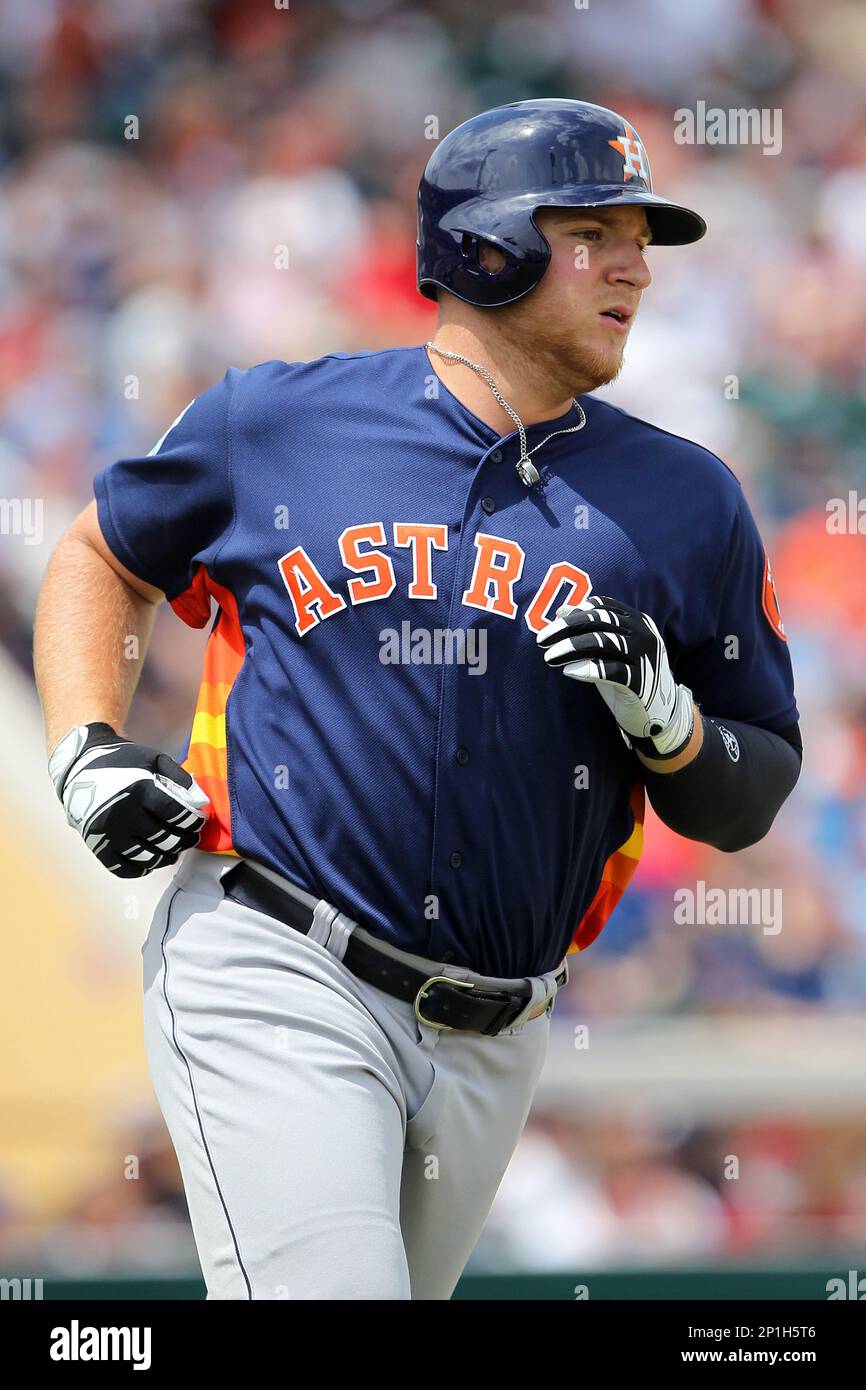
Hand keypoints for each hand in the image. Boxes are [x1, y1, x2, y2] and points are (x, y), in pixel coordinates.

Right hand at [48, 722, 209, 876]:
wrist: (80, 767)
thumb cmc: (123, 761)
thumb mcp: (154, 759)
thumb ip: (180, 778)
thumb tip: (201, 802)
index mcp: (139, 790)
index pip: (176, 815)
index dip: (192, 821)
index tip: (198, 821)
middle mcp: (123, 815)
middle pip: (165, 838)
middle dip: (185, 840)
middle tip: (191, 837)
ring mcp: (109, 834)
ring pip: (149, 857)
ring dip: (167, 856)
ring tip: (175, 849)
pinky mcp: (98, 846)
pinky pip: (124, 869)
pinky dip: (142, 868)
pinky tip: (150, 858)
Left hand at [536, 594, 694, 758]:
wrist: (659, 713)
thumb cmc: (630, 676)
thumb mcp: (612, 649)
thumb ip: (592, 630)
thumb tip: (562, 610)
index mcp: (638, 621)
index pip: (603, 607)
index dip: (575, 611)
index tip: (553, 622)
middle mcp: (644, 635)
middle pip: (600, 622)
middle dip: (566, 627)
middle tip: (542, 639)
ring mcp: (645, 658)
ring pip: (604, 642)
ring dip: (571, 647)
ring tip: (549, 657)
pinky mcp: (641, 682)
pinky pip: (611, 671)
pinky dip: (588, 669)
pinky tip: (569, 671)